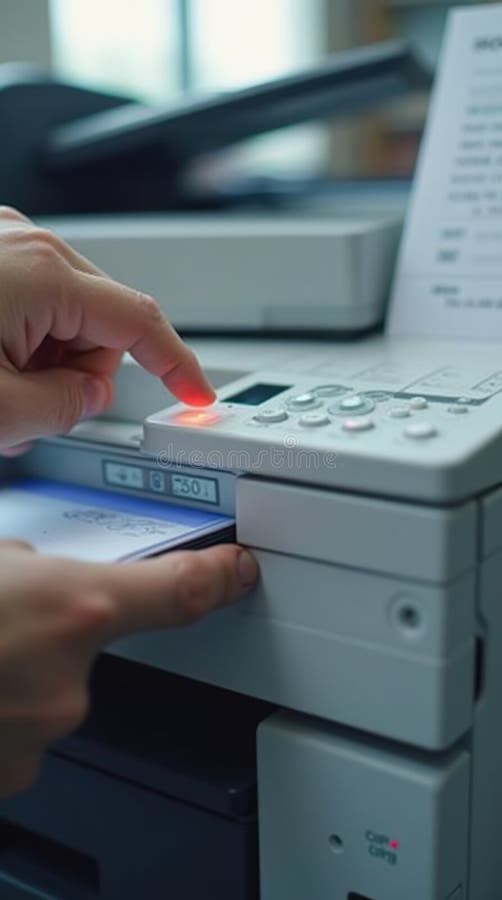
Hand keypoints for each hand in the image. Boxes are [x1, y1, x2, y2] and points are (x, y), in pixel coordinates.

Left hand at [0, 206, 214, 454]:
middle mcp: (26, 242)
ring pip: (64, 316)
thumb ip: (67, 408)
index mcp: (42, 271)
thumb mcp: (0, 412)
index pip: (140, 322)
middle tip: (29, 404)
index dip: (176, 364)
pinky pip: (31, 302)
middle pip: (99, 325)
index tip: (197, 392)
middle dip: (77, 373)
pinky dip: (20, 342)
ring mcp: (3, 242)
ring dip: (42, 362)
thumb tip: (91, 395)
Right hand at [0, 539, 257, 794]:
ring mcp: (41, 735)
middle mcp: (71, 683)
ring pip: (51, 696)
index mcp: (75, 613)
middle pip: (92, 649)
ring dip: (19, 675)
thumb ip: (34, 569)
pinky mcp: (11, 773)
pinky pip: (21, 733)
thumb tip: (37, 574)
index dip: (215, 580)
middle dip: (52, 635)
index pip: (179, 592)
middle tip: (6, 621)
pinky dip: (3, 711)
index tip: (233, 573)